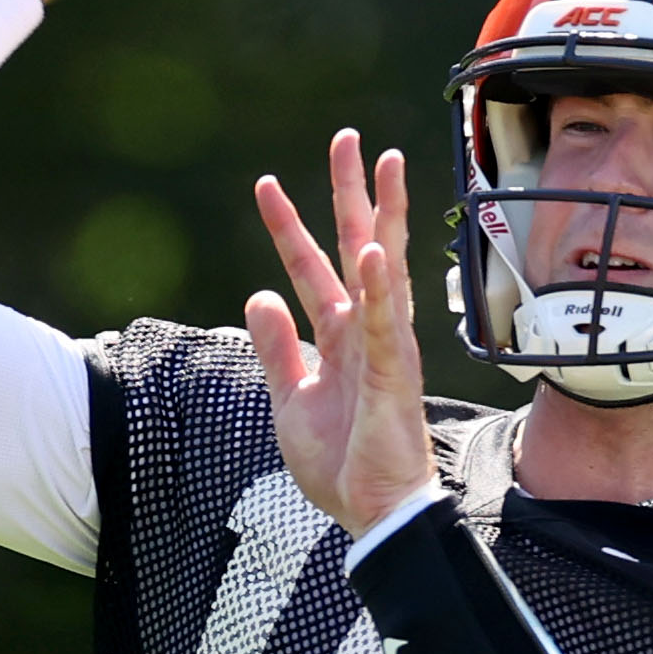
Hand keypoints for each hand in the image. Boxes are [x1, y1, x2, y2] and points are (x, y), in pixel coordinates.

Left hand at [246, 132, 434, 534]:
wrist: (371, 513)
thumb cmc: (341, 464)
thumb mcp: (290, 399)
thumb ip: (277, 347)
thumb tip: (259, 295)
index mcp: (338, 337)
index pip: (310, 268)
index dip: (287, 226)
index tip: (265, 183)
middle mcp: (364, 332)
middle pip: (357, 247)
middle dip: (352, 193)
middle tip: (348, 140)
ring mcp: (384, 348)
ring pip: (385, 269)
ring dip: (383, 216)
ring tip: (386, 166)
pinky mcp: (393, 374)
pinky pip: (386, 324)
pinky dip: (383, 289)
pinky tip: (380, 251)